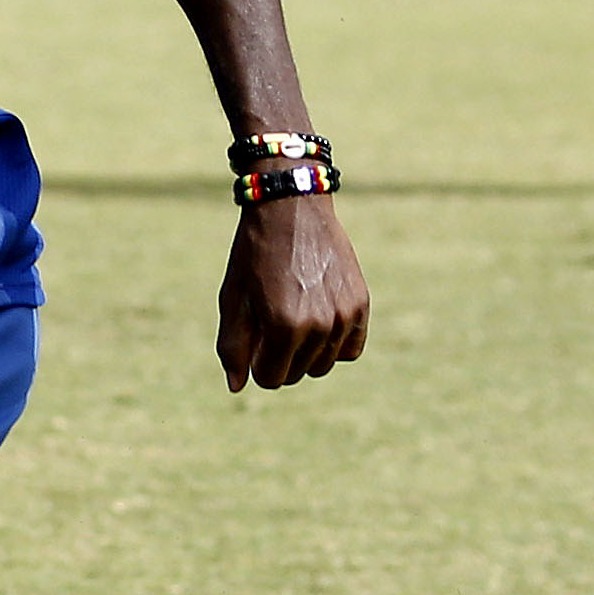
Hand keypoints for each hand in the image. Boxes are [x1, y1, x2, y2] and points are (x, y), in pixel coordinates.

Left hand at [217, 196, 368, 393]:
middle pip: (297, 374)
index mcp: (283, 327)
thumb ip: (232, 346)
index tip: (253, 341)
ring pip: (324, 365)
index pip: (270, 379)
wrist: (292, 208)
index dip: (257, 364)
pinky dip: (334, 344)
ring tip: (293, 316)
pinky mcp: (360, 304)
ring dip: (306, 352)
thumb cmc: (254, 253)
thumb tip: (237, 386)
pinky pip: (350, 349)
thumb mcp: (233, 298)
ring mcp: (344, 316)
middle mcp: (318, 325)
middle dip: (279, 358)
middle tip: (270, 323)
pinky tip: (319, 321)